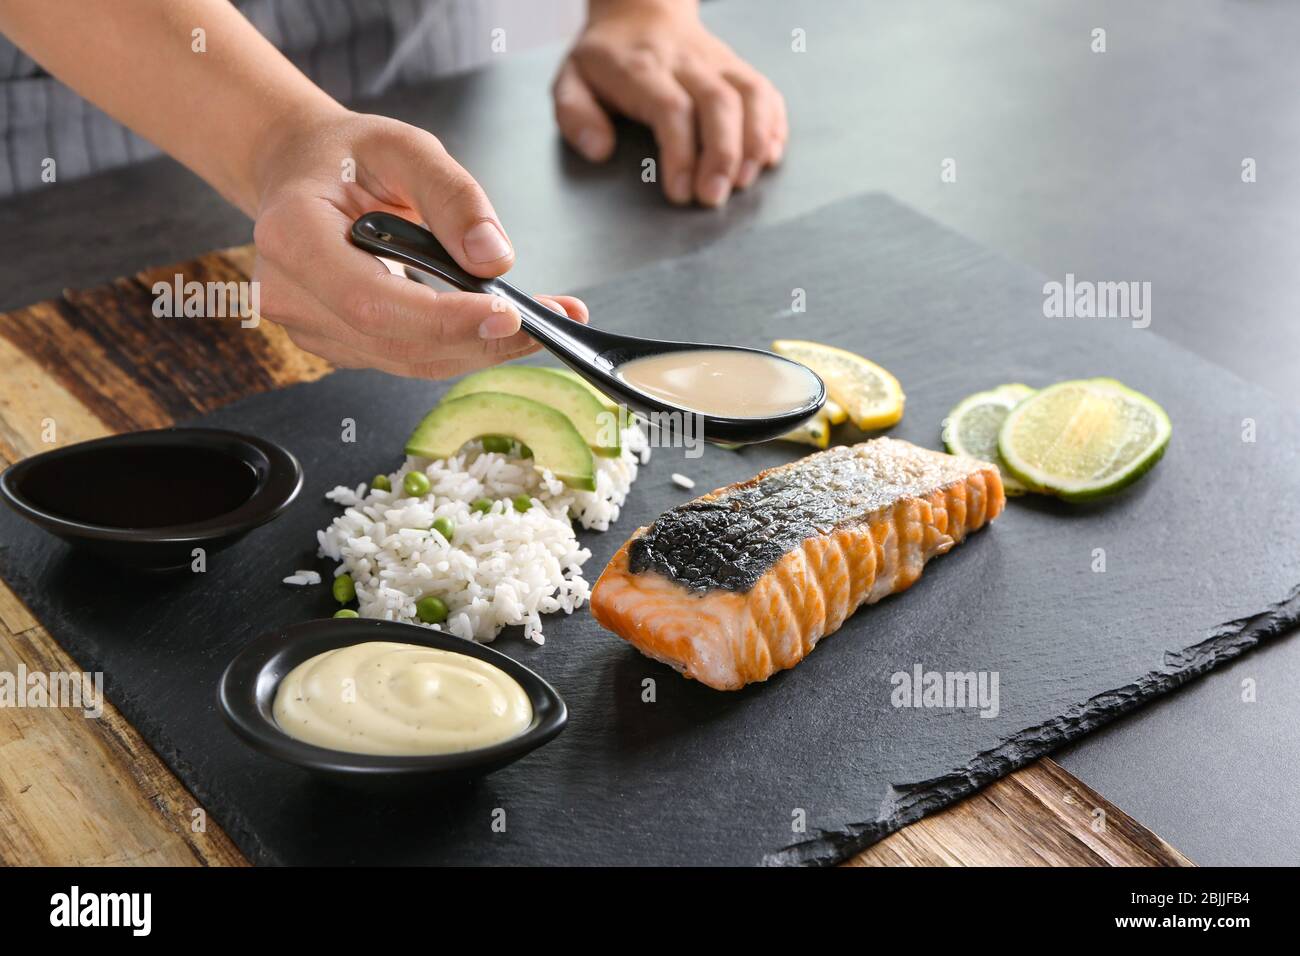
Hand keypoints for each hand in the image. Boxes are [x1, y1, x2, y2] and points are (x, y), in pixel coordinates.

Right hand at [251, 110, 586, 377]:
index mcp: (292, 235)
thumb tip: (495, 260)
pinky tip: (498, 324)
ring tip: (540, 321)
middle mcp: (289, 293)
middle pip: (397, 341)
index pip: (371, 301)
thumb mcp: (404, 147)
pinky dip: (460, 345)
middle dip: (482, 338)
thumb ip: (453, 196)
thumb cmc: (346, 155)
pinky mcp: (336, 344)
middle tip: (552, 319)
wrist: (301, 172)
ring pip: (409, 360)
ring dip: (481, 347)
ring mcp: (308, 327)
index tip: (509, 314)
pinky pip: (408, 357)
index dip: (443, 318)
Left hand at [553, 0, 786, 206]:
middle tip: (715, 197)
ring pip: (750, 93)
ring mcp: (717, 62)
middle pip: (718, 103)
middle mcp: (686, 62)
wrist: (639, 9)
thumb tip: (600, 151)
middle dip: (722, 155)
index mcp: (642, 69)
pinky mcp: (737, 68)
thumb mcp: (571, 80)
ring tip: (746, 181)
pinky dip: (774, 124)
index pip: (671, 109)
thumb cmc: (605, 60)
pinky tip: (770, 156)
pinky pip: (766, 91)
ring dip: (755, 141)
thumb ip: (575, 116)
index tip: (680, 193)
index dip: (681, 154)